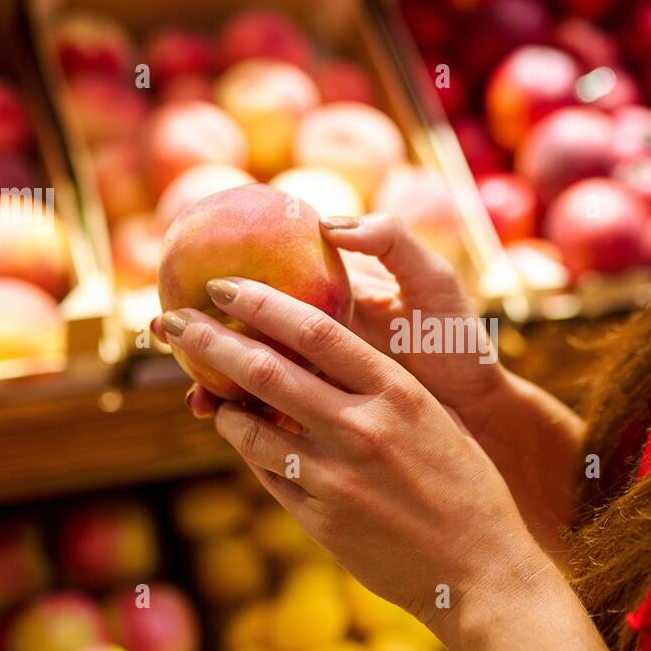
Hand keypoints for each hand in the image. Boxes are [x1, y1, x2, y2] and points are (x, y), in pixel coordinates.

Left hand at [159, 277, 550, 628]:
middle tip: (172, 321)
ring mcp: (337, 478)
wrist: (481, 572)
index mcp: (397, 392)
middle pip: (266, 370)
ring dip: (218, 402)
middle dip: (209, 340)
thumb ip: (380, 386)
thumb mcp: (432, 419)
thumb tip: (320, 354)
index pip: (314, 329)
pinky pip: (266, 474)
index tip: (223, 285)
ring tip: (199, 385)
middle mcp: (363, 428)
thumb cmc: (465, 488)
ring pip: (251, 428)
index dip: (260, 301)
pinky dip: (246, 448)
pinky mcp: (320, 520)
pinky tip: (236, 433)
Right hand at [163, 212, 506, 426]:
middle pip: (247, 332)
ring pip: (250, 377)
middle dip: (204, 335)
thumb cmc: (460, 340)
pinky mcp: (323, 417)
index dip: (230, 284)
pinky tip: (225, 426)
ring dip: (216, 385)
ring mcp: (319, 379)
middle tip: (166, 335)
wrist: (483, 411)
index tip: (196, 284)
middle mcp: (319, 336)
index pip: (271, 283)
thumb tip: (327, 224)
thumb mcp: (434, 284)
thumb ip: (390, 242)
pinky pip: (271, 416)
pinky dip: (244, 422)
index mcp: (336, 298)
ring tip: (194, 399)